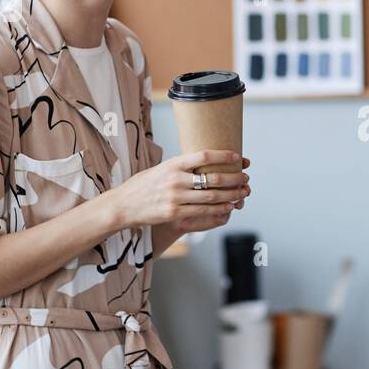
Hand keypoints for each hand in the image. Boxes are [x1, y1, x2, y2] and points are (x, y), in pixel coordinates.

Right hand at [108, 150, 250, 231]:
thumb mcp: (160, 169)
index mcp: (172, 164)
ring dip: (232, 194)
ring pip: (212, 196)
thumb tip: (203, 161)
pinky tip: (229, 206)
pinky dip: (220, 208)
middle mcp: (175, 180)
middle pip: (213, 178)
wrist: (123, 205)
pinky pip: (204, 211)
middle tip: (246, 177)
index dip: (224, 155)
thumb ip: (180, 167)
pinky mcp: (175, 213)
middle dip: (234, 178)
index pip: (203, 156)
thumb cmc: (143, 185)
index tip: (237, 156)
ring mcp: (176, 197)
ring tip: (243, 192)